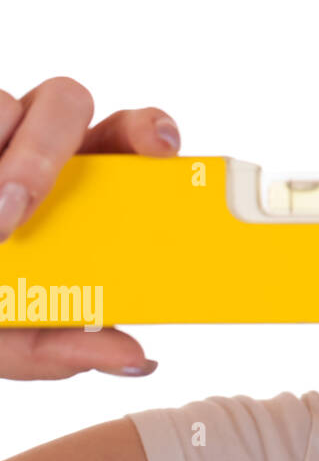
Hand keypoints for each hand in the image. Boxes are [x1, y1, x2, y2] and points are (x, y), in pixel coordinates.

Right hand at [0, 77, 177, 379]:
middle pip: (65, 100)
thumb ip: (62, 348)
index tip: (160, 149)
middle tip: (15, 210)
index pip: (131, 131)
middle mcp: (40, 146)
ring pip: (3, 103)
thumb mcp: (13, 339)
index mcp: (83, 180)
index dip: (149, 127)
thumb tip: (137, 360)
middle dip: (41, 149)